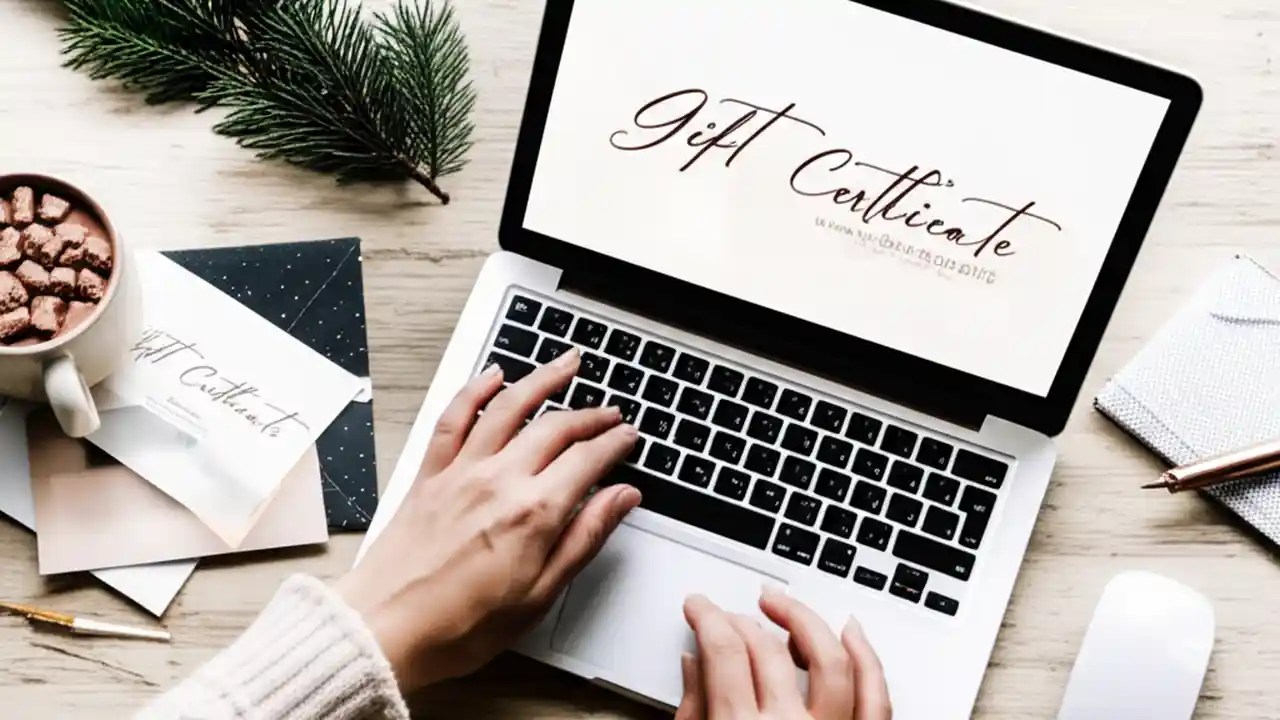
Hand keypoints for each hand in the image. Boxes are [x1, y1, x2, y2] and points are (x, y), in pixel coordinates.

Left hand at [336, 349, 640, 691]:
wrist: (386, 631)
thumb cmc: (460, 626)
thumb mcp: (541, 594)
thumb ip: (584, 537)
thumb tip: (621, 499)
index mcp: (533, 513)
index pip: (588, 459)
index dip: (615, 442)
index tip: (628, 436)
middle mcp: (499, 481)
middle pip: (555, 427)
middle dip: (590, 414)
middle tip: (610, 411)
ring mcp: (461, 472)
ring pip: (509, 406)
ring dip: (542, 380)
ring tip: (566, 364)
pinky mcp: (430, 474)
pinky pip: (455, 418)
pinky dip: (476, 390)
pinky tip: (493, 376)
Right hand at [677, 589, 890, 719]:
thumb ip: (693, 713)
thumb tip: (695, 665)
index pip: (725, 651)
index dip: (707, 617)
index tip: (700, 606)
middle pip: (768, 649)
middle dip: (743, 620)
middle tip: (727, 615)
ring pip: (830, 659)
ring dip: (805, 621)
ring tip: (782, 605)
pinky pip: (876, 697)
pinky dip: (866, 658)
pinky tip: (850, 632)